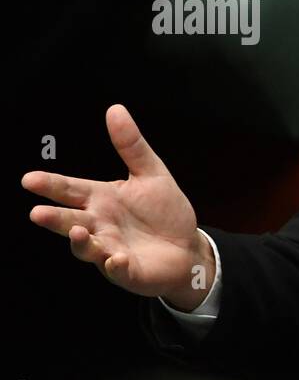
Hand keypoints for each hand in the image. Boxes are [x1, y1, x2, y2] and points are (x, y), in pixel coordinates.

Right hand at [21, 104, 212, 309]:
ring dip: (79, 241)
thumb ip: (131, 146)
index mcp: (101, 200)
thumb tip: (115, 109)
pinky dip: (115, 264)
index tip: (30, 179)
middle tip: (37, 213)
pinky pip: (117, 269)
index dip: (50, 185)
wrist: (187, 247)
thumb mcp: (151, 174)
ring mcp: (109, 249)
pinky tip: (116, 258)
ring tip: (77, 231)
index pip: (70, 189)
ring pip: (86, 247)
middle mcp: (99, 225)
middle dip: (54, 218)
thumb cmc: (164, 212)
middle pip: (69, 220)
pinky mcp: (127, 270)